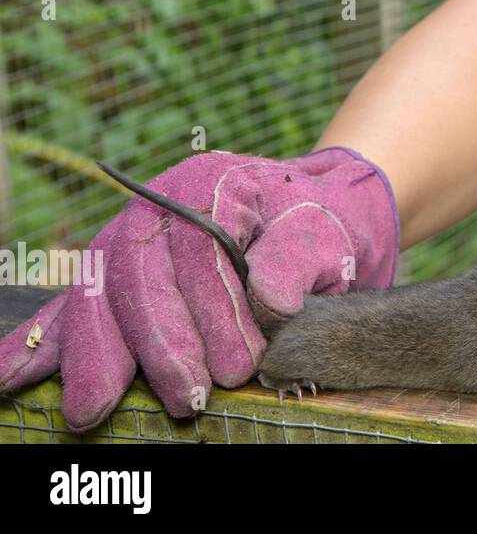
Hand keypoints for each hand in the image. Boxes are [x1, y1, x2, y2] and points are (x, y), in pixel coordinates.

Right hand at [0, 146, 398, 430]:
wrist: (316, 209)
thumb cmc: (322, 223)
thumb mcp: (328, 232)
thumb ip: (298, 260)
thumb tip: (271, 302)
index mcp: (210, 184)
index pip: (197, 248)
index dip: (213, 310)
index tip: (238, 365)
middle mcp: (158, 207)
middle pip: (134, 272)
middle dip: (155, 342)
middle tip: (186, 398)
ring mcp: (129, 240)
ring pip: (96, 292)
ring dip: (95, 353)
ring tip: (94, 409)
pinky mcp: (117, 277)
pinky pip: (71, 307)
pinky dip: (39, 344)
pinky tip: (8, 380)